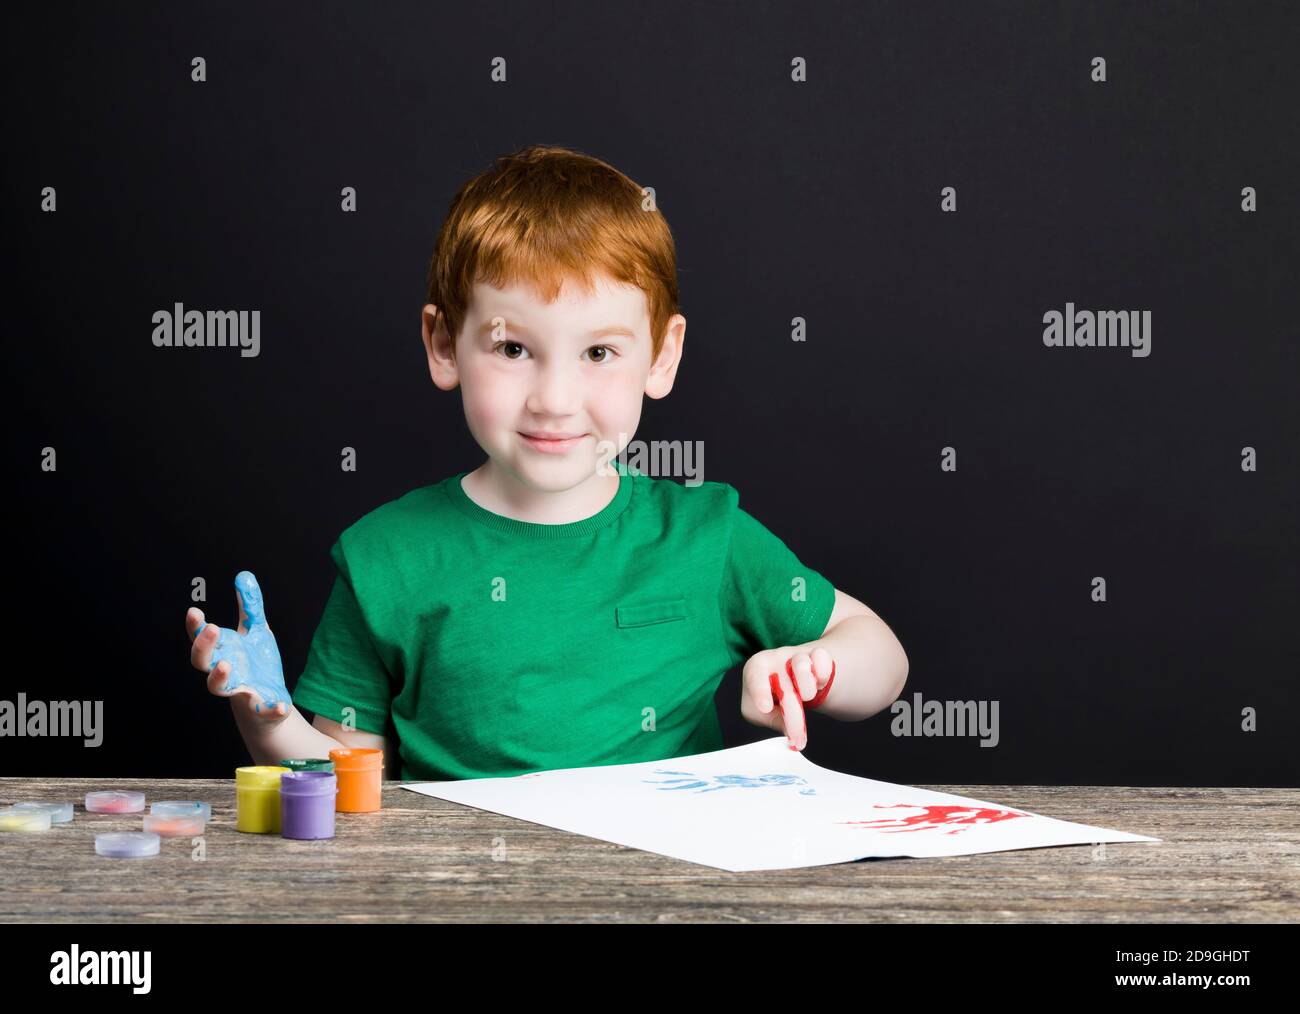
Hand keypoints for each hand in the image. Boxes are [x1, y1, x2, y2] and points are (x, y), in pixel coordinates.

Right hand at [187, 571, 289, 723]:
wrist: (268, 702)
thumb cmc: (255, 663)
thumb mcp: (256, 631)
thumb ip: (250, 606)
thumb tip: (244, 575)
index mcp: (222, 651)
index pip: (201, 638)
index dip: (195, 627)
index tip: (195, 611)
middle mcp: (224, 670)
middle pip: (202, 661)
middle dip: (203, 646)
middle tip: (212, 628)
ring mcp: (239, 690)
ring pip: (218, 687)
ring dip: (219, 677)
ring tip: (226, 665)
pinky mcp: (260, 706)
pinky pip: (263, 708)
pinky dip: (271, 708)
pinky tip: (281, 706)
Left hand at [743, 646, 836, 751]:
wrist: (795, 675)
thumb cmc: (771, 692)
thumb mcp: (760, 710)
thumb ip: (773, 721)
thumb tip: (792, 739)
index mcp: (756, 668)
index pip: (755, 676)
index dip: (760, 691)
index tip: (765, 708)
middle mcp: (776, 659)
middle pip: (784, 685)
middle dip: (793, 716)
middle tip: (797, 739)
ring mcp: (797, 654)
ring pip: (802, 666)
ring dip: (807, 690)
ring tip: (807, 699)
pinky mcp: (817, 654)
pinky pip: (822, 659)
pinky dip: (822, 674)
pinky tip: (819, 685)